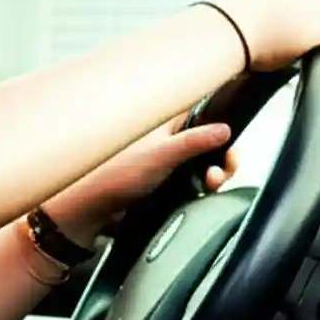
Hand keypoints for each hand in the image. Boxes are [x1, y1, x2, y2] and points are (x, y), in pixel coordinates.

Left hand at [42, 112, 235, 246]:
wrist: (90, 208)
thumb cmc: (111, 175)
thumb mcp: (160, 155)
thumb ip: (193, 142)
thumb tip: (222, 130)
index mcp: (161, 120)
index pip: (201, 111)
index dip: (220, 126)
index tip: (230, 143)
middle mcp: (162, 135)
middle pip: (206, 140)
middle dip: (220, 157)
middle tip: (221, 172)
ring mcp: (162, 158)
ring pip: (200, 161)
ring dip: (212, 173)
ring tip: (210, 183)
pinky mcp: (160, 179)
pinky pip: (190, 178)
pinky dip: (199, 186)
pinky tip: (200, 192)